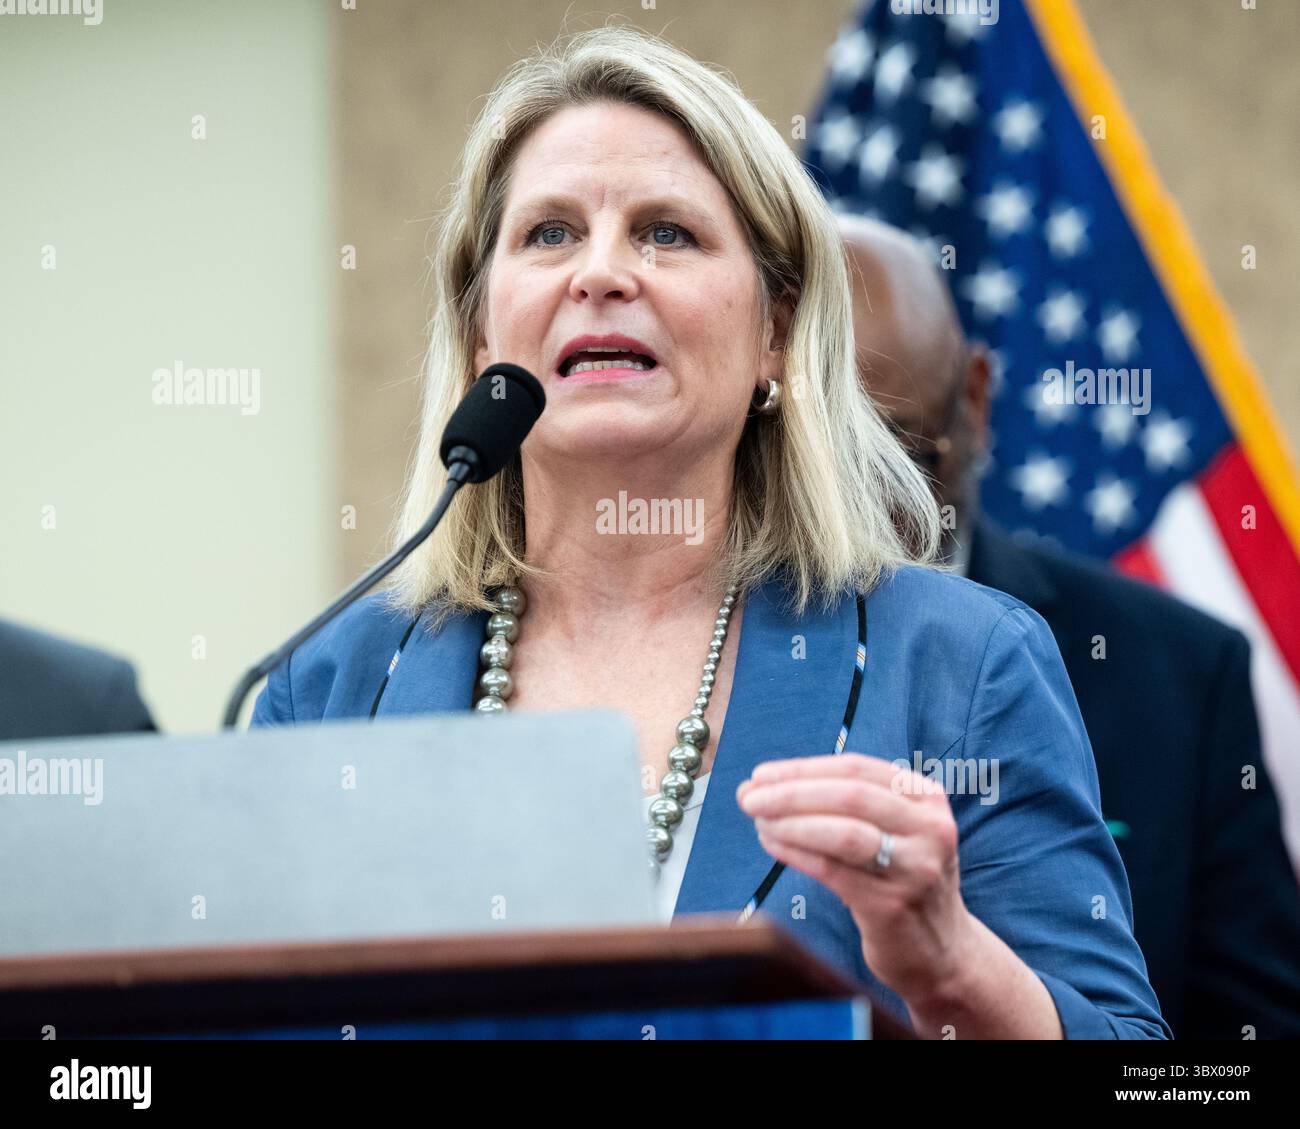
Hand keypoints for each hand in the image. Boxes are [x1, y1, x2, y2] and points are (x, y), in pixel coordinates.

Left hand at [736, 752, 975, 1008]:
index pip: (856, 769)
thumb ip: (850, 802)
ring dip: (790, 821)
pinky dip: (796, 852)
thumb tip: (769, 783)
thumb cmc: (901, 880)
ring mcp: (915, 868)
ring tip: (758, 820)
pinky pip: (832, 870)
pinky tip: (772, 844)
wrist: (942, 952)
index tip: (761, 775)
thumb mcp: (896, 829)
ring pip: (842, 832)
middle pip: (849, 795)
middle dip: (790, 792)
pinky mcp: (893, 905)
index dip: (802, 768)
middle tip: (748, 797)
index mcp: (927, 798)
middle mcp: (930, 828)